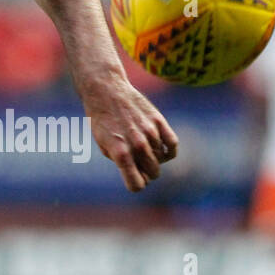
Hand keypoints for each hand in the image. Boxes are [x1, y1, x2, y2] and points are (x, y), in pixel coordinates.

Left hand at [80, 77, 178, 191]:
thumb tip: (142, 174)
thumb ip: (122, 161)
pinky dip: (168, 149)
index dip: (135, 183)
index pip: (137, 185)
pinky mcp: (159, 121)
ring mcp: (150, 132)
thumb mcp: (104, 144)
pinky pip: (172, 145)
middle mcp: (137, 144)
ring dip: (154, 158)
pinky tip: (159, 146)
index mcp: (120, 153)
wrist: (105, 89)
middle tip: (137, 161)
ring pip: (162, 160)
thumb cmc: (101, 119)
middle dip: (145, 172)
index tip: (132, 177)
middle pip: (152, 174)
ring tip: (142, 147)